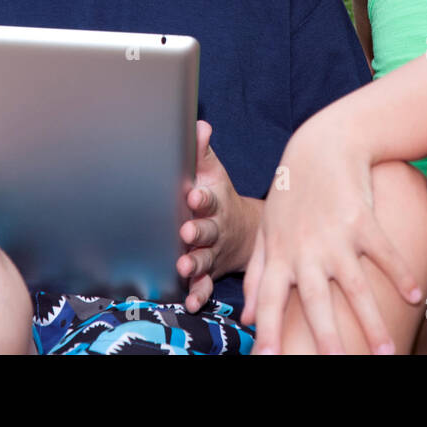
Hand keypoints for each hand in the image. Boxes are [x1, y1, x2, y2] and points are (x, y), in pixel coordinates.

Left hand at [178, 120, 253, 312]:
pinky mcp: (209, 274)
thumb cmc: (218, 197)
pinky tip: (191, 302)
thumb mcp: (212, 172)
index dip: (202, 199)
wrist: (243, 232)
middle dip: (197, 233)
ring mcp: (212, 254)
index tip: (193, 196)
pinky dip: (199, 295)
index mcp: (214, 205)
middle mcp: (214, 231)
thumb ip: (201, 151)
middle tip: (186, 233)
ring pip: (204, 260)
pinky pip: (206, 287)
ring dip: (195, 265)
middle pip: (206, 232)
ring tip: (184, 267)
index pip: (209, 201)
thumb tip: (199, 124)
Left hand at [241, 115, 420, 353]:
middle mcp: (307, 250)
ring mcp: (337, 236)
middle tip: (337, 365)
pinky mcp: (364, 220)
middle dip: (327, 338)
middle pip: (317, 302)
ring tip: (386, 354)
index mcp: (280, 255)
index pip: (270, 301)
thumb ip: (258, 275)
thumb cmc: (292, 192)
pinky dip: (401, 276)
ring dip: (373, 323)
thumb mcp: (267, 230)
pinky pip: (386, 254)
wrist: (322, 146)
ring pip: (356, 288)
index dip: (267, 332)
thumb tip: (248, 318)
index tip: (267, 360)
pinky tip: (415, 299)